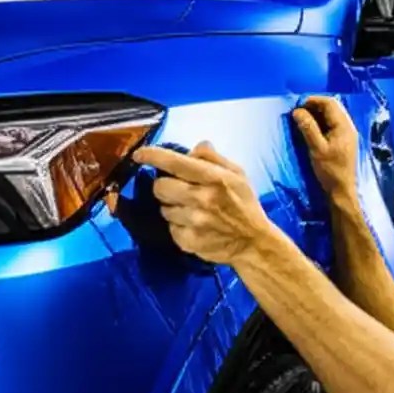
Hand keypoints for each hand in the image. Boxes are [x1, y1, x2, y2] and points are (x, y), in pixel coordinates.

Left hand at [131, 141, 278, 266]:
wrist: (253, 243)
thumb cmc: (245, 204)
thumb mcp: (237, 174)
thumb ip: (212, 158)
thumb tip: (191, 150)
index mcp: (214, 179)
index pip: (174, 163)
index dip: (153, 156)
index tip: (140, 155)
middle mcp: (201, 199)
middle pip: (160, 187)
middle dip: (165, 185)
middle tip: (178, 189)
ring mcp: (193, 223)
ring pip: (163, 208)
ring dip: (173, 207)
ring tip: (191, 210)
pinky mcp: (188, 242)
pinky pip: (170, 228)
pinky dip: (178, 225)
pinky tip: (194, 225)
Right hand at [293, 95, 358, 197]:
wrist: (341, 190)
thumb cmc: (330, 170)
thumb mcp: (317, 148)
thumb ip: (308, 128)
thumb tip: (297, 111)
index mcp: (344, 126)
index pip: (330, 103)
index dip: (313, 100)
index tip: (297, 105)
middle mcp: (348, 126)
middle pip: (332, 107)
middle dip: (314, 106)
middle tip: (298, 112)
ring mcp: (347, 133)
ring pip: (332, 115)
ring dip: (317, 114)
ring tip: (302, 119)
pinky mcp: (344, 140)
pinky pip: (332, 124)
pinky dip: (321, 122)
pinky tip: (311, 129)